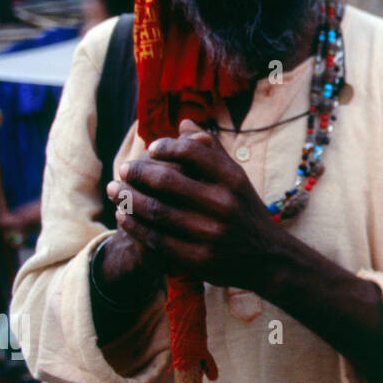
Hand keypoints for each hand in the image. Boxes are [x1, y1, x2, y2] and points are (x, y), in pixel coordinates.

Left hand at [108, 119, 283, 289]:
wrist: (267, 256)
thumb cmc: (244, 208)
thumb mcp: (236, 178)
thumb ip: (211, 151)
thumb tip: (184, 124)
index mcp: (234, 178)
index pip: (192, 152)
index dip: (166, 146)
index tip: (151, 148)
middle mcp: (224, 204)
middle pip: (167, 181)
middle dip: (137, 172)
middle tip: (123, 168)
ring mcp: (211, 233)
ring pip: (156, 210)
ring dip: (129, 198)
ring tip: (115, 190)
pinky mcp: (198, 258)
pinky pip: (156, 238)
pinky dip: (134, 225)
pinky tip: (124, 216)